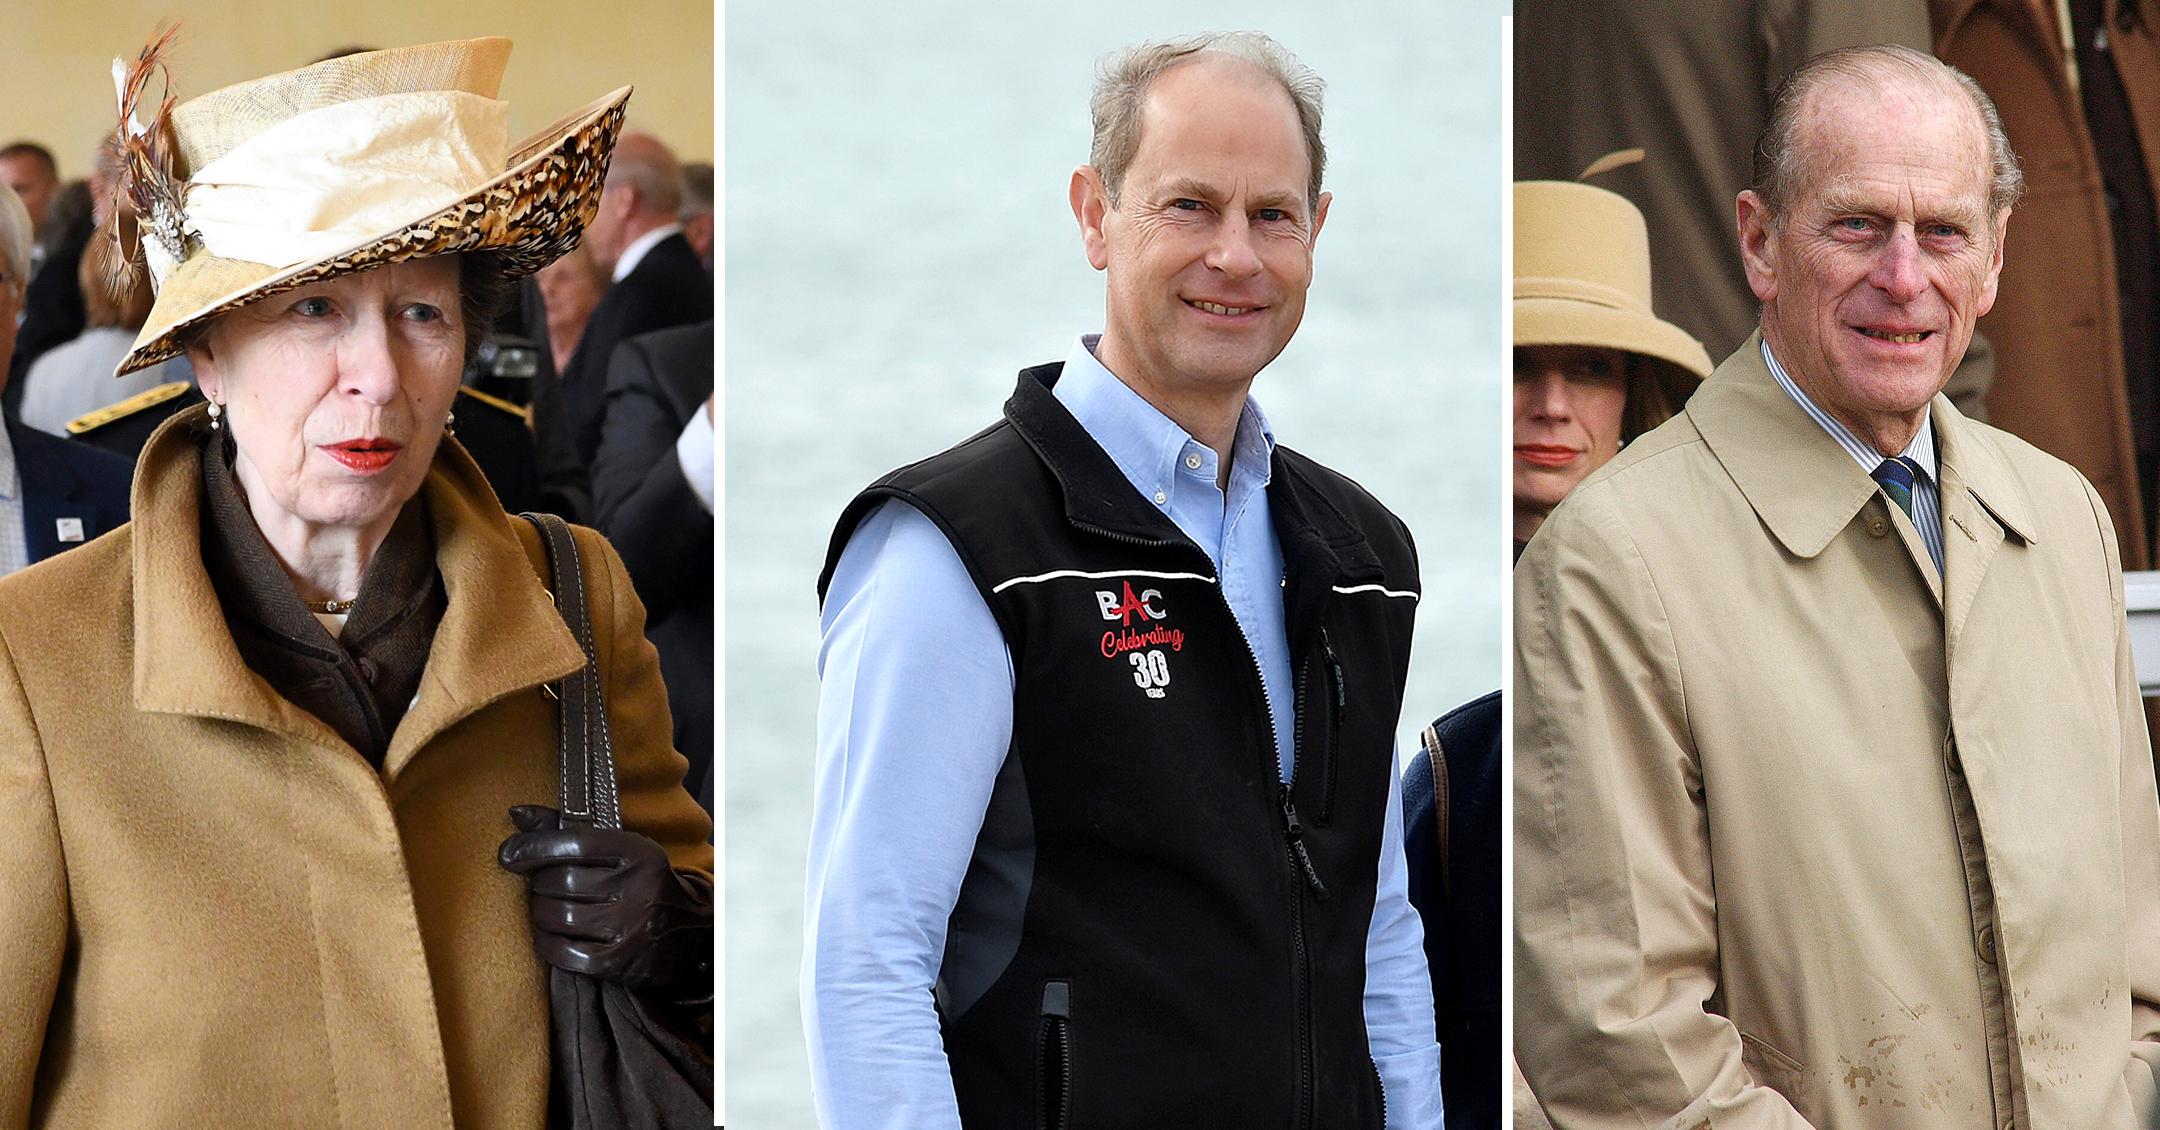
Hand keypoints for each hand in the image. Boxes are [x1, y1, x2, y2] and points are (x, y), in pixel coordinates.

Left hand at [498, 805, 712, 997]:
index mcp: (639, 853)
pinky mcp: (616, 963)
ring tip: (549, 910)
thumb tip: (516, 814)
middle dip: (539, 884)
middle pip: (559, 882)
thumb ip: (567, 831)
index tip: (508, 853)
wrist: (689, 934)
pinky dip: (547, 943)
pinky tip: (552, 935)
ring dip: (541, 914)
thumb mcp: (619, 850)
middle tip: (543, 886)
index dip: (534, 846)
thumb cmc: (641, 884)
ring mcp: (628, 928)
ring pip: (556, 917)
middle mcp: (638, 888)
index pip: (575, 842)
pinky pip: (561, 952)